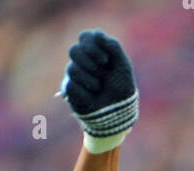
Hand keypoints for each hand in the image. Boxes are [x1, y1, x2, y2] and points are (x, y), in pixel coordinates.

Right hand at [59, 30, 138, 148]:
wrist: (119, 115)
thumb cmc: (122, 90)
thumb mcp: (123, 65)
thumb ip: (113, 46)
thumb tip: (97, 33)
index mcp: (95, 53)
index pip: (85, 38)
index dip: (93, 46)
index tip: (106, 59)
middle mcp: (83, 62)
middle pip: (74, 50)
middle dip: (90, 62)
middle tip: (103, 72)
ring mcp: (75, 76)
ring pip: (72, 69)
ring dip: (90, 79)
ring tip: (99, 88)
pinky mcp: (70, 91)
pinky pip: (71, 85)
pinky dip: (85, 92)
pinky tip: (92, 97)